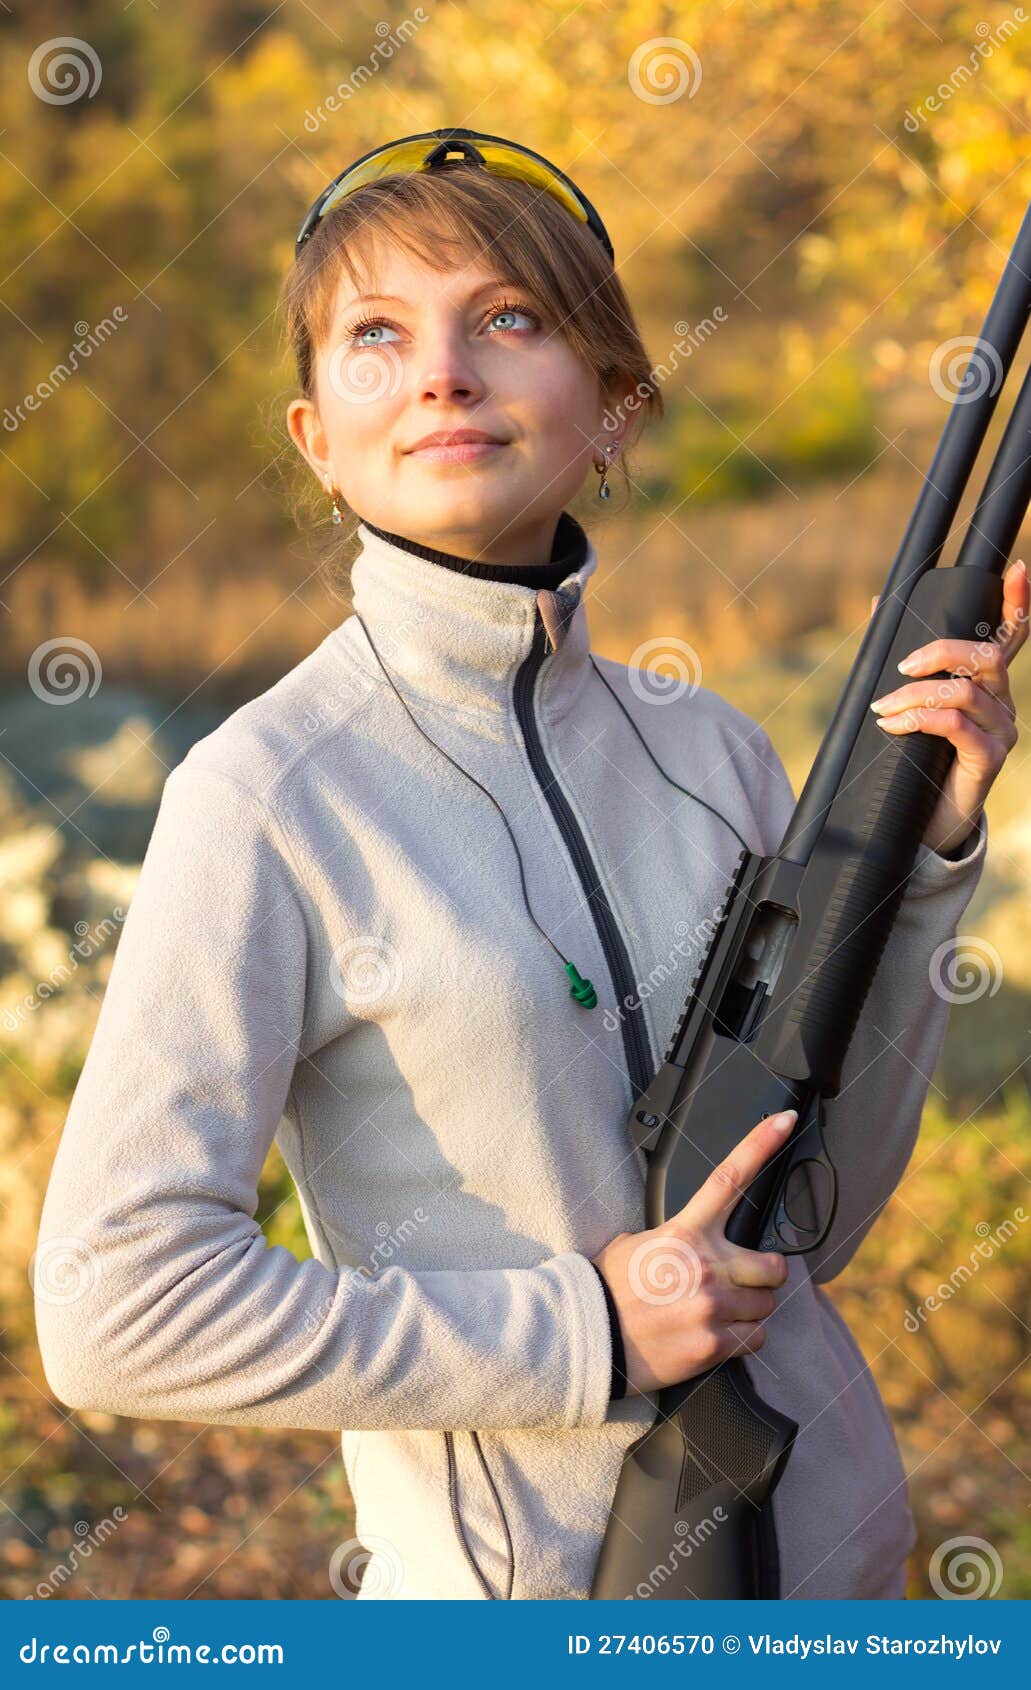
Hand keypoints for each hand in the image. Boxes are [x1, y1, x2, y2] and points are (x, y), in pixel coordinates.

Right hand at [591, 1110, 794, 1396]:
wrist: (590, 1338)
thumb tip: (699, 1236)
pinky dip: (742, 1340)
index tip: (786, 1120)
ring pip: (766, 1305)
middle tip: (744, 1283)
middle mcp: (705, 1265)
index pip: (728, 1178)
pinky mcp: (714, 1343)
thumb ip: (676, 1235)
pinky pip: (756, 1339)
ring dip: (748, 1311)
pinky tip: (713, 1337)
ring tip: (716, 1315)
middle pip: (774, 1266)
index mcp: (685, 1232)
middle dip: (766, 1276)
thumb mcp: (635, 1244)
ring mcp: (712, 1305)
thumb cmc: (611, 1290)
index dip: (761, 1144)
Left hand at [867, 558, 1027, 856]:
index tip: (1015, 568)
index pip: (1011, 636)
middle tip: (898, 670)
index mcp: (987, 686)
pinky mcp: (989, 758)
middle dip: (938, 653)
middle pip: (985, 656)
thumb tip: (876, 604)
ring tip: (881, 711)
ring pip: (964, 690)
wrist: (922, 824)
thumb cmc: (914, 762)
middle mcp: (1002, 704)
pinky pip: (956, 723)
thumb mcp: (907, 704)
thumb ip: (900, 659)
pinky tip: (894, 726)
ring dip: (914, 694)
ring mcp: (1001, 731)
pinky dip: (919, 717)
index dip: (1017, 603)